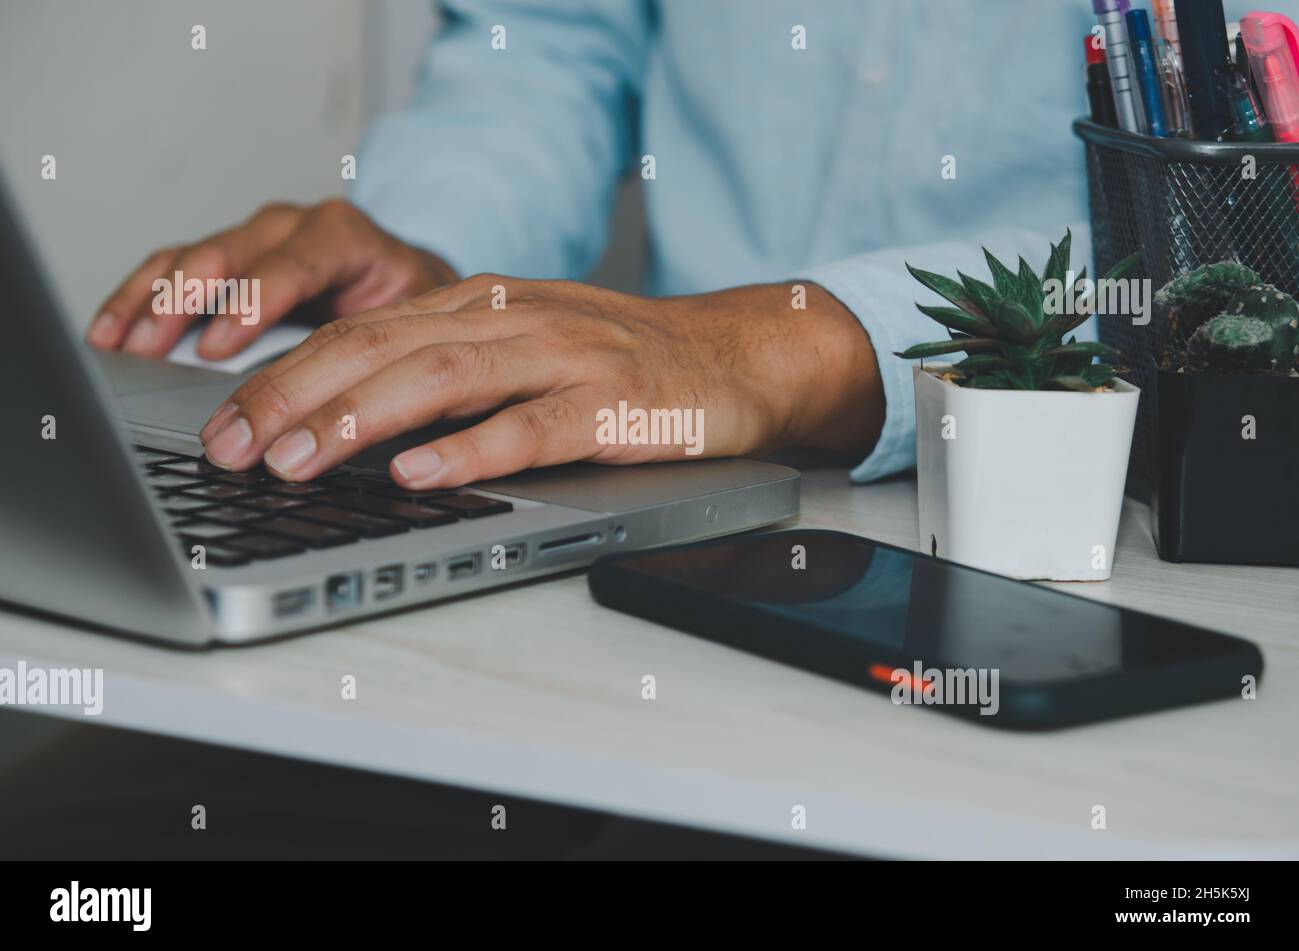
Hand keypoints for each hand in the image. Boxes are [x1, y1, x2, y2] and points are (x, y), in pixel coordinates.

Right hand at [86, 199, 456, 358]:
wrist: (413, 286)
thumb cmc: (412, 310)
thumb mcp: (409, 330)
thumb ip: (373, 357)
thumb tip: (336, 413)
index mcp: (346, 238)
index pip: (295, 263)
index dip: (254, 304)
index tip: (218, 350)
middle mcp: (295, 228)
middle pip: (230, 253)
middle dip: (187, 305)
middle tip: (152, 352)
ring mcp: (257, 238)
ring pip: (193, 257)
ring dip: (152, 303)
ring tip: (119, 346)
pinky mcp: (230, 257)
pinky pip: (173, 268)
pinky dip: (140, 299)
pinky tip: (111, 333)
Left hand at [198, 276, 883, 486]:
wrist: (741, 355)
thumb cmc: (627, 364)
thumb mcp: (527, 351)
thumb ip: (452, 375)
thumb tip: (354, 426)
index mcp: (485, 306)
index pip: (364, 330)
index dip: (286, 374)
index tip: (227, 425)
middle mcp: (516, 320)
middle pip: (384, 347)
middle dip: (296, 396)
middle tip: (234, 449)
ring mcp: (567, 357)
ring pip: (445, 378)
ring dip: (362, 419)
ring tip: (300, 460)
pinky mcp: (613, 405)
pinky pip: (531, 427)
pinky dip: (469, 448)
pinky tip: (419, 472)